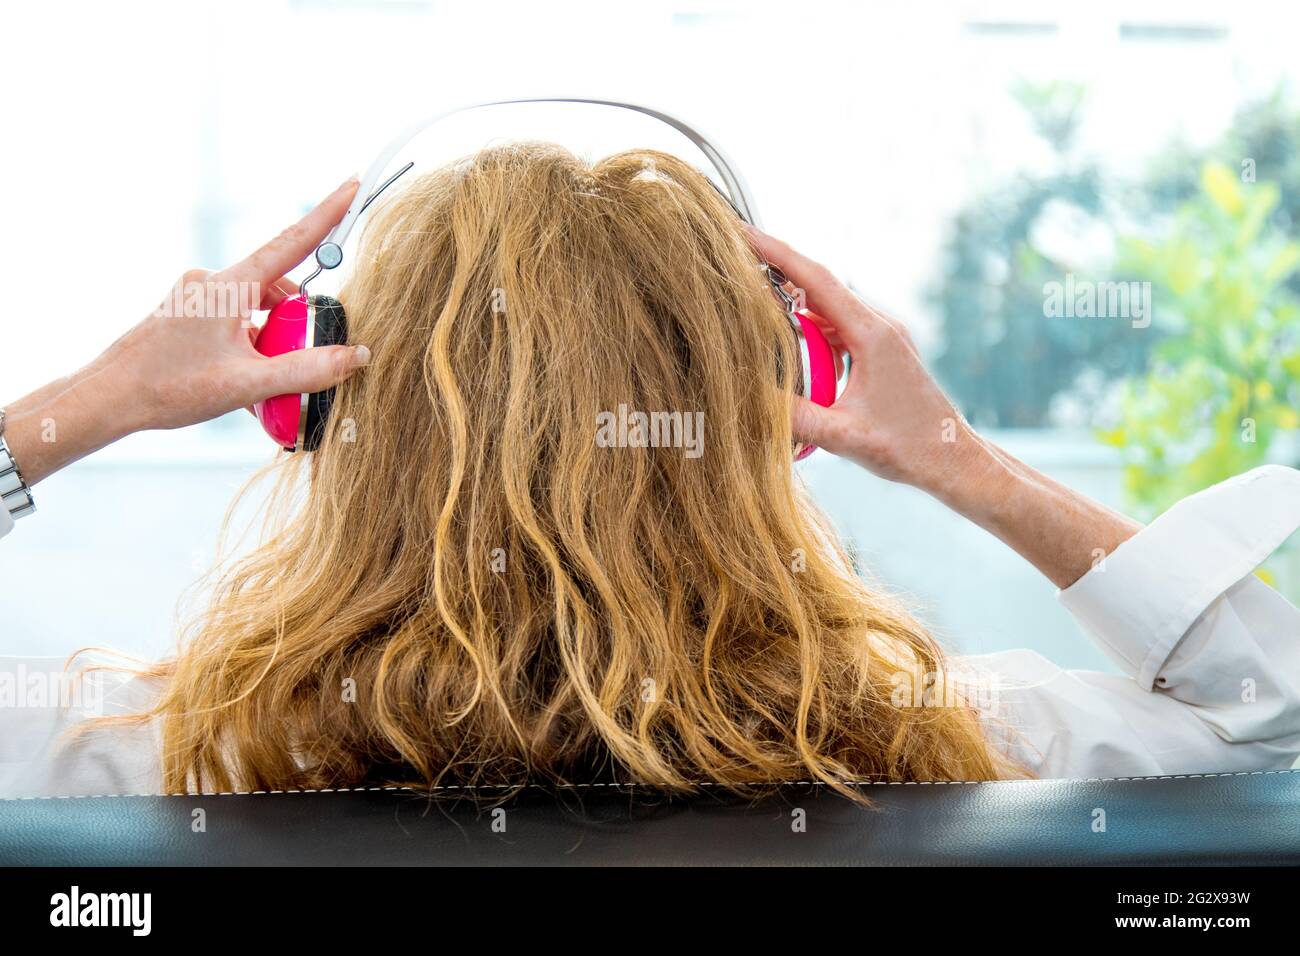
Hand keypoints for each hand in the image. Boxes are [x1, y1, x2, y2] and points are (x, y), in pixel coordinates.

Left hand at [110, 175, 368, 431]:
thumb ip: (306, 370)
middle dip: (295, 324)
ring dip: (272, 340)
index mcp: (229, 285)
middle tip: (292, 367)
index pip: (293, 242)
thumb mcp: (246, 384)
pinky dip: (250, 345)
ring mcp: (199, 295)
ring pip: (258, 307)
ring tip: (260, 383)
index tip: (352, 186)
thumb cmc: (168, 387)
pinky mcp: (189, 312)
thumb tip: (355, 354)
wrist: (109, 397)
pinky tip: (242, 379)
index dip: (328, 214)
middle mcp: (214, 281)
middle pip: (279, 289)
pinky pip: (237, 319)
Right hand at [744, 224, 1140, 587]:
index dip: (775, 252)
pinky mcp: (882, 351)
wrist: (953, 460)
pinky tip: (789, 345)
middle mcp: (879, 325)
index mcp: (872, 334)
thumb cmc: (909, 449)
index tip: (740, 231)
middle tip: (732, 257)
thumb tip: (748, 399)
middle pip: (818, 283)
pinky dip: (809, 326)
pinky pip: (838, 326)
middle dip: (775, 268)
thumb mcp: (846, 438)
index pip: (815, 279)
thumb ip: (797, 418)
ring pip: (827, 305)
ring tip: (751, 300)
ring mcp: (883, 336)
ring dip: (791, 301)